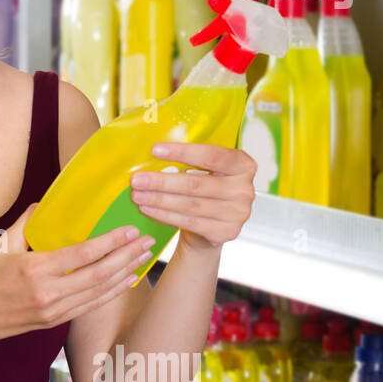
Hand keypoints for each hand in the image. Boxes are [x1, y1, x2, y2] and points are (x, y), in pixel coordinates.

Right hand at [0, 203, 156, 347]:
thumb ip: (25, 224)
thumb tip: (43, 204)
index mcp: (35, 270)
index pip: (83, 254)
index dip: (110, 242)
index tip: (130, 230)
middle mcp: (48, 293)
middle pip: (99, 274)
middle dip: (127, 256)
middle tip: (148, 242)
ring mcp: (53, 311)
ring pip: (99, 292)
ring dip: (125, 274)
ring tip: (144, 259)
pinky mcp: (53, 322)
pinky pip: (90, 306)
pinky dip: (111, 293)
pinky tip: (125, 282)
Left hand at [129, 142, 256, 251]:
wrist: (211, 226)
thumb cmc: (204, 190)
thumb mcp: (205, 170)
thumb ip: (190, 160)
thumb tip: (153, 151)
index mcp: (243, 165)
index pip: (212, 155)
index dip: (182, 152)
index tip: (155, 149)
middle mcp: (245, 189)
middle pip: (195, 183)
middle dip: (161, 181)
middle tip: (137, 180)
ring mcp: (238, 213)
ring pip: (189, 204)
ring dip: (159, 199)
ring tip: (137, 195)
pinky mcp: (226, 231)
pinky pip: (189, 222)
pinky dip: (164, 215)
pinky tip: (148, 209)